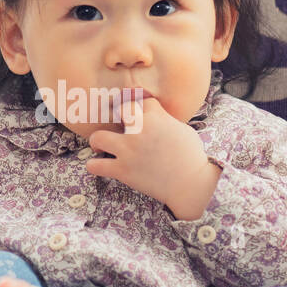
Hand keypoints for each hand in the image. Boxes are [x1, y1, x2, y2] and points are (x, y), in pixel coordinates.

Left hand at [84, 90, 210, 209]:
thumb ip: (164, 120)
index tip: (144, 119)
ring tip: (102, 147)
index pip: (141, 101)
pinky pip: (95, 166)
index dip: (142, 110)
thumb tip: (154, 118)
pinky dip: (94, 166)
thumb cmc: (191, 157)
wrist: (191, 184)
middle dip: (120, 118)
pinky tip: (101, 166)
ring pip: (98, 137)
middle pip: (119, 110)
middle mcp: (140, 130)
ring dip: (98, 141)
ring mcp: (129, 150)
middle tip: (121, 129)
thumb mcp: (181, 129)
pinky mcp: (123, 171)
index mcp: (157, 117)